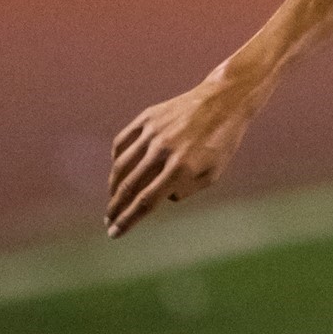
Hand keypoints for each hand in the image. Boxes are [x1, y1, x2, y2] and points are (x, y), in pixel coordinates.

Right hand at [106, 79, 255, 237]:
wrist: (224, 101)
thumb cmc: (222, 142)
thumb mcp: (214, 173)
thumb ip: (187, 190)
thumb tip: (164, 197)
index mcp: (182, 167)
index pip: (146, 201)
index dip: (128, 220)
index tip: (114, 233)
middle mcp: (163, 150)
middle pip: (128, 187)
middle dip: (115, 208)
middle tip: (108, 221)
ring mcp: (152, 132)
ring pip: (121, 166)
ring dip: (113, 187)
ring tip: (113, 199)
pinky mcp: (147, 118)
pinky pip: (122, 143)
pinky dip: (117, 159)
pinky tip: (119, 170)